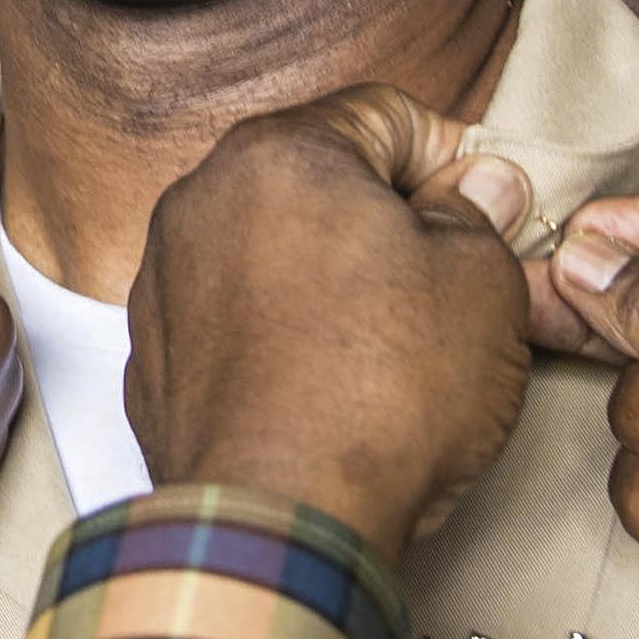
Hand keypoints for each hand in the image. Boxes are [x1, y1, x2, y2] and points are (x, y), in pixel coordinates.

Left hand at [127, 89, 538, 564]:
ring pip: (270, 250)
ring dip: (329, 279)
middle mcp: (200, 201)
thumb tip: (478, 192)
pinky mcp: (151, 362)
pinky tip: (326, 389)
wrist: (281, 526)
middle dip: (388, 219)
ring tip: (388, 348)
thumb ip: (481, 217)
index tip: (487, 214)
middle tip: (448, 282)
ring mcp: (164, 283)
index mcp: (280, 154)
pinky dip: (279, 338)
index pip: (388, 113)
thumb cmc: (381, 400)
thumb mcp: (483, 286)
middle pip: (320, 178)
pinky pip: (233, 322)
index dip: (455, 161)